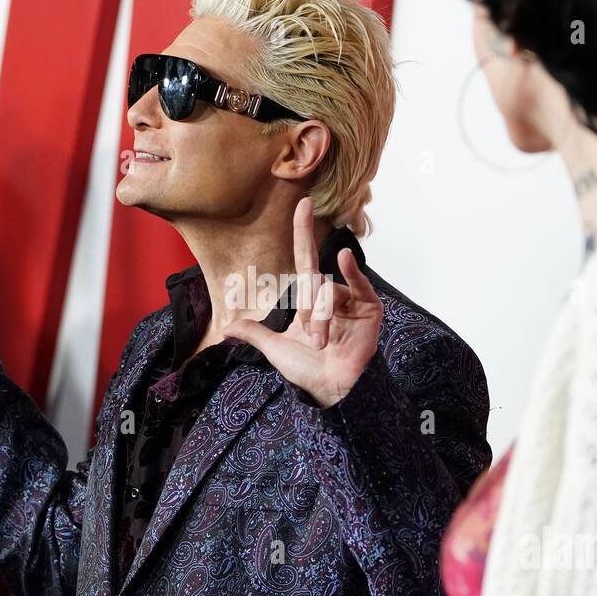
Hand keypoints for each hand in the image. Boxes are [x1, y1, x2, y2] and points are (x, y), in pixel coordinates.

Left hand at [221, 198, 382, 407]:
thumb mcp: (276, 349)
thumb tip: (227, 327)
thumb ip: (255, 334)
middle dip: (308, 313)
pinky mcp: (369, 309)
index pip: (305, 259)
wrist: (332, 391)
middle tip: (310, 338)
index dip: (302, 233)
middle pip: (312, 284)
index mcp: (311, 301)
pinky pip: (359, 285)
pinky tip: (345, 259)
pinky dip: (352, 272)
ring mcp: (352, 301)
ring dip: (322, 319)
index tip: (302, 204)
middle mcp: (331, 296)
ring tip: (324, 342)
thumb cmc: (309, 372)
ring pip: (328, 293)